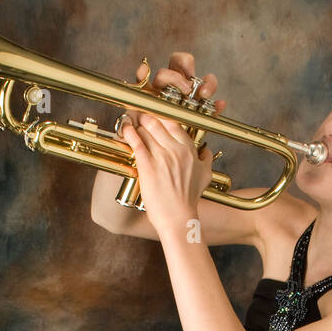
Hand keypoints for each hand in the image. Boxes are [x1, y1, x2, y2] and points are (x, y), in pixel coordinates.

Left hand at [116, 52, 225, 233]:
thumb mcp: (204, 177)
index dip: (161, 115)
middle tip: (138, 112)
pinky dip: (128, 132)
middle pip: (158, 121)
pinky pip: (136, 141)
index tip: (154, 113)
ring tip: (130, 119)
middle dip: (146, 116)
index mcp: (189, 149)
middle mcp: (176, 149)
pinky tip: (124, 128)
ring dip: (136, 123)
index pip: (174, 122)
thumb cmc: (189, 200)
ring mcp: (161, 156)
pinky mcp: (147, 165)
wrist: (178, 218)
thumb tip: (206, 151)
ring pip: (146, 129)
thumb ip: (206, 160)